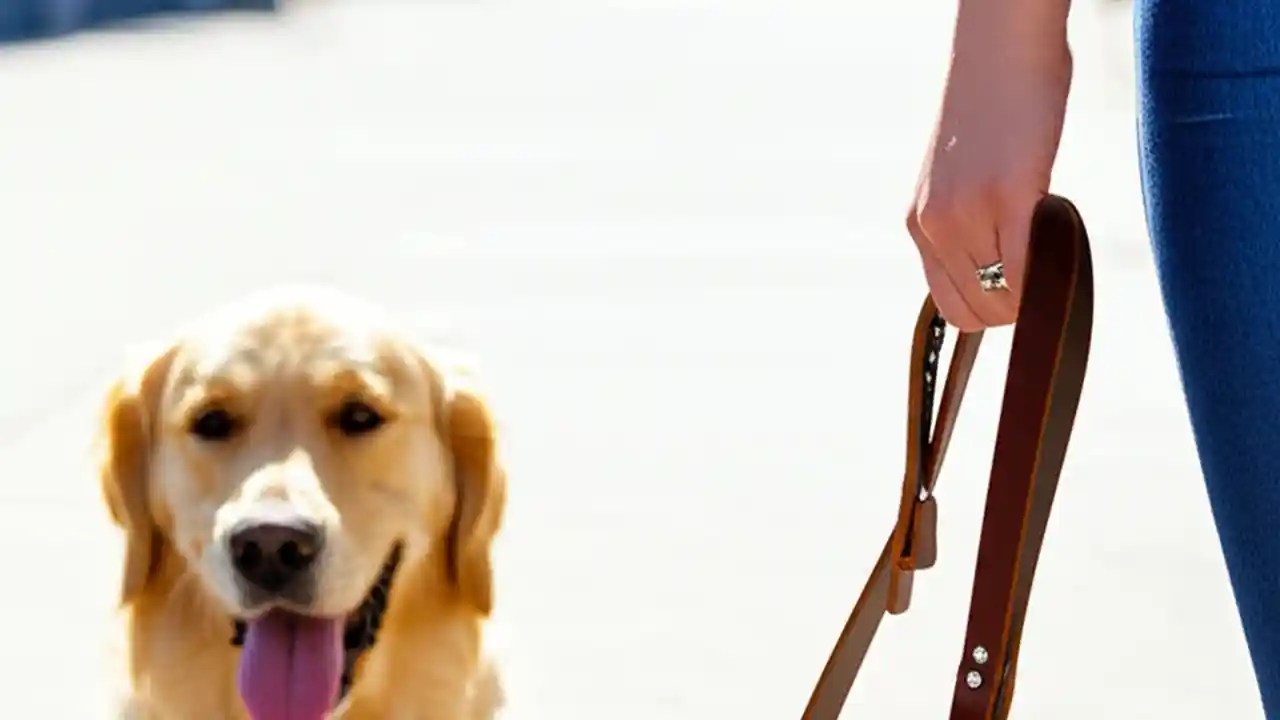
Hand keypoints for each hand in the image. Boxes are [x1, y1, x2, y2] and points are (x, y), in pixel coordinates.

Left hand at [906, 29, 1072, 330]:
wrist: (1000, 46)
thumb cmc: (994, 108)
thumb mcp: (962, 179)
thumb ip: (969, 225)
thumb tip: (1000, 272)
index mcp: (919, 224)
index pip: (951, 306)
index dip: (994, 305)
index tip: (1022, 277)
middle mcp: (933, 226)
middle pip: (978, 314)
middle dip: (1018, 304)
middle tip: (1044, 260)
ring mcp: (965, 214)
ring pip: (1004, 302)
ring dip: (1036, 291)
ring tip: (1050, 239)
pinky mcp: (1007, 194)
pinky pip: (1028, 270)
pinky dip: (1050, 273)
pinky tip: (1062, 234)